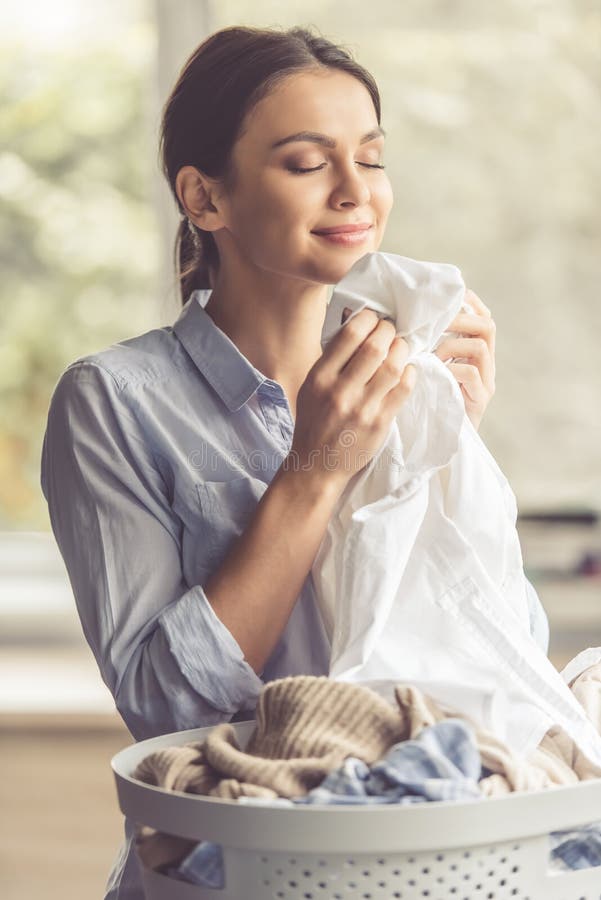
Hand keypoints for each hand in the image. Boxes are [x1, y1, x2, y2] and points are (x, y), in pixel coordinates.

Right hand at [288, 308, 416, 489]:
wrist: (317, 465)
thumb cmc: (314, 422)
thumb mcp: (311, 386)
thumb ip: (332, 359)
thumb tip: (357, 325)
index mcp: (320, 377)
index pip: (350, 334)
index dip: (368, 318)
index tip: (373, 318)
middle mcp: (341, 391)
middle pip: (376, 346)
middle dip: (389, 330)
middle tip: (391, 330)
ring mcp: (362, 408)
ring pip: (394, 366)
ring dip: (402, 349)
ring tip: (400, 347)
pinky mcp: (380, 423)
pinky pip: (404, 389)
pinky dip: (410, 372)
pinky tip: (406, 369)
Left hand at [433, 289, 495, 430]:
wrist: (434, 444)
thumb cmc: (425, 402)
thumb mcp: (425, 367)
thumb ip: (423, 345)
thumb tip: (398, 317)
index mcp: (474, 353)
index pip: (482, 316)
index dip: (468, 302)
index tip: (446, 297)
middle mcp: (485, 364)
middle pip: (487, 325)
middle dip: (459, 318)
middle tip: (433, 322)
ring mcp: (485, 382)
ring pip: (481, 347)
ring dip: (452, 344)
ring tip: (431, 354)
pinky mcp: (479, 401)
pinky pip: (472, 375)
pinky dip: (452, 368)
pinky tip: (435, 373)